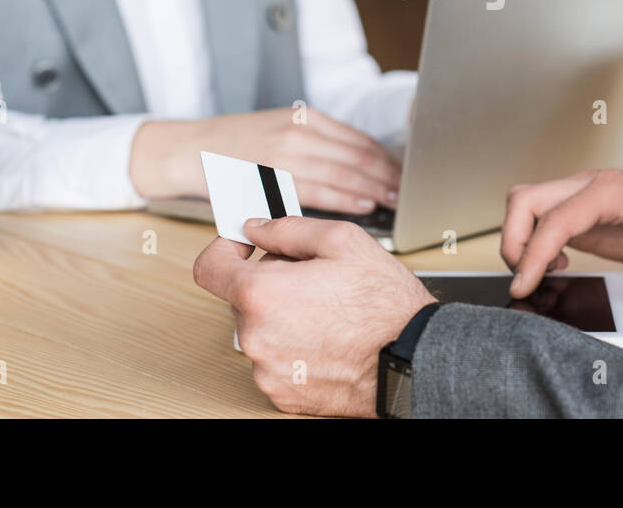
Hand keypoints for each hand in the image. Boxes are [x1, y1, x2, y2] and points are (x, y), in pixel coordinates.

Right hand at [131, 107, 401, 213]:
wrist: (190, 151)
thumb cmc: (235, 146)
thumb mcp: (280, 129)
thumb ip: (315, 143)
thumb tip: (355, 165)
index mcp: (305, 118)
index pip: (358, 139)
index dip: (384, 158)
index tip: (401, 173)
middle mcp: (300, 131)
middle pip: (357, 155)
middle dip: (386, 174)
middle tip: (406, 191)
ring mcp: (287, 153)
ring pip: (344, 172)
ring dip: (373, 188)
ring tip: (392, 200)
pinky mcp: (274, 177)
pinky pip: (320, 190)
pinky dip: (346, 198)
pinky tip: (364, 204)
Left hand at [192, 217, 436, 416]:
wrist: (414, 357)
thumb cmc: (384, 304)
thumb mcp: (341, 240)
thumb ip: (287, 229)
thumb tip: (257, 228)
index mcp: (261, 293)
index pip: (208, 268)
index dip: (224, 249)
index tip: (242, 246)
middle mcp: (256, 337)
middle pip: (241, 298)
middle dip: (268, 282)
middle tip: (309, 277)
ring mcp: (268, 370)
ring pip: (260, 330)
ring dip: (282, 316)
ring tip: (326, 311)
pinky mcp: (283, 395)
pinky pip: (275, 361)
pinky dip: (293, 348)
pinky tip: (327, 339)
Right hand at [501, 168, 622, 298]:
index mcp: (612, 190)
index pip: (555, 218)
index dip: (533, 253)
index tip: (524, 285)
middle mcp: (592, 185)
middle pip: (526, 199)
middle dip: (514, 240)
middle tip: (525, 279)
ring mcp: (585, 196)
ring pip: (527, 204)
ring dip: (521, 238)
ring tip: (541, 273)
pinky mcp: (584, 210)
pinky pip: (542, 217)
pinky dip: (535, 240)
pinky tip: (558, 264)